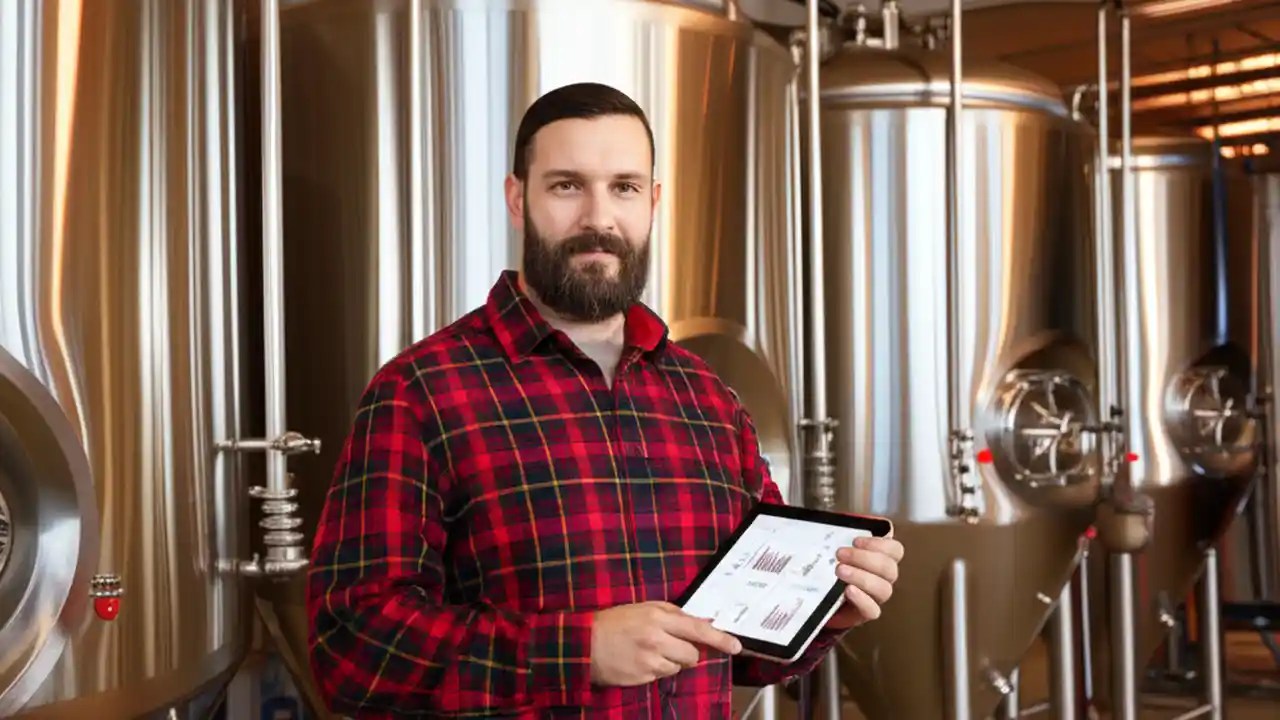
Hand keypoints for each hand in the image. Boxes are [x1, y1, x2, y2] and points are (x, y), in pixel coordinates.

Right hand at [589, 601, 742, 685]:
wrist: (584, 644)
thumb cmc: (614, 622)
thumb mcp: (643, 608)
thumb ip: (674, 614)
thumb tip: (702, 622)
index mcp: (658, 617)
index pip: (697, 629)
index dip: (719, 639)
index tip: (736, 646)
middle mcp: (657, 639)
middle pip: (692, 654)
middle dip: (688, 652)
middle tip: (671, 646)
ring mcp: (650, 661)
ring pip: (678, 667)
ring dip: (670, 662)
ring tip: (648, 652)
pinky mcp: (643, 677)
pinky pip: (661, 676)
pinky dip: (656, 670)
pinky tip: (640, 661)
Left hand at [825, 532, 904, 629]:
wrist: (826, 593)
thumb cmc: (837, 562)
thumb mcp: (840, 544)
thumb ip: (844, 532)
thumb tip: (838, 521)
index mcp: (883, 557)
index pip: (895, 549)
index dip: (879, 544)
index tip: (855, 541)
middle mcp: (885, 577)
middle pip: (889, 568)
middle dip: (864, 559)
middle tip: (840, 554)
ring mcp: (878, 596)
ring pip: (883, 589)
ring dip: (862, 578)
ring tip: (840, 571)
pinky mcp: (867, 612)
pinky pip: (873, 611)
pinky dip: (862, 600)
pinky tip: (848, 591)